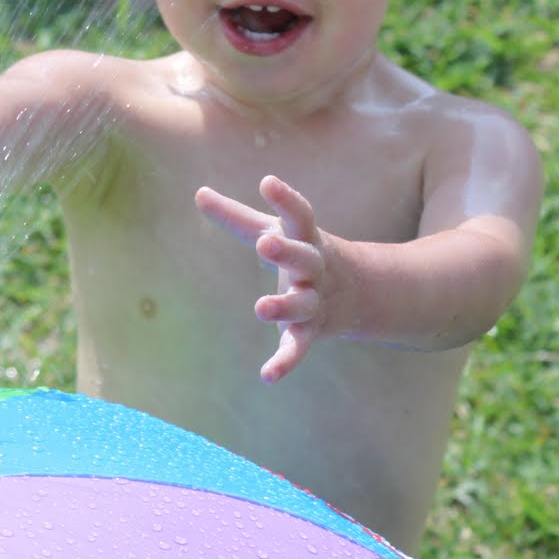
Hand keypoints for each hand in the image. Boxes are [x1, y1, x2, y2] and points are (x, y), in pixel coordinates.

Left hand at [196, 175, 331, 383]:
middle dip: (287, 253)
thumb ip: (237, 216)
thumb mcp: (275, 231)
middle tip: (265, 244)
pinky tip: (267, 376)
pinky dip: (285, 362)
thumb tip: (198, 193)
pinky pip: (299, 348)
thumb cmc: (303, 251)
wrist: (359, 293)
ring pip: (303, 305)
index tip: (267, 182)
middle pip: (306, 259)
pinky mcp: (309, 332)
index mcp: (308, 239)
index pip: (300, 215)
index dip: (285, 199)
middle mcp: (315, 269)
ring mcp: (315, 302)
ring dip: (284, 306)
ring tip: (261, 307)